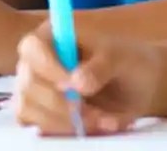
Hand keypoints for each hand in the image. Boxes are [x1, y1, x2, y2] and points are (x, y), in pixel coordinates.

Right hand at [15, 23, 162, 135]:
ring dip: (64, 122)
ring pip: (29, 109)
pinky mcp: (41, 114)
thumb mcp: (121, 58)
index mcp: (51, 36)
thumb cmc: (126, 61)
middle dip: (61, 104)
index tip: (74, 86)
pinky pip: (38, 126)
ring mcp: (36, 89)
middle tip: (95, 114)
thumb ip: (100, 67)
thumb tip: (77, 83)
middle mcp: (36, 62)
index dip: (49, 68)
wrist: (137, 84)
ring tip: (101, 121)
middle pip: (29, 84)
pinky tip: (91, 127)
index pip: (33, 48)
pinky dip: (64, 131)